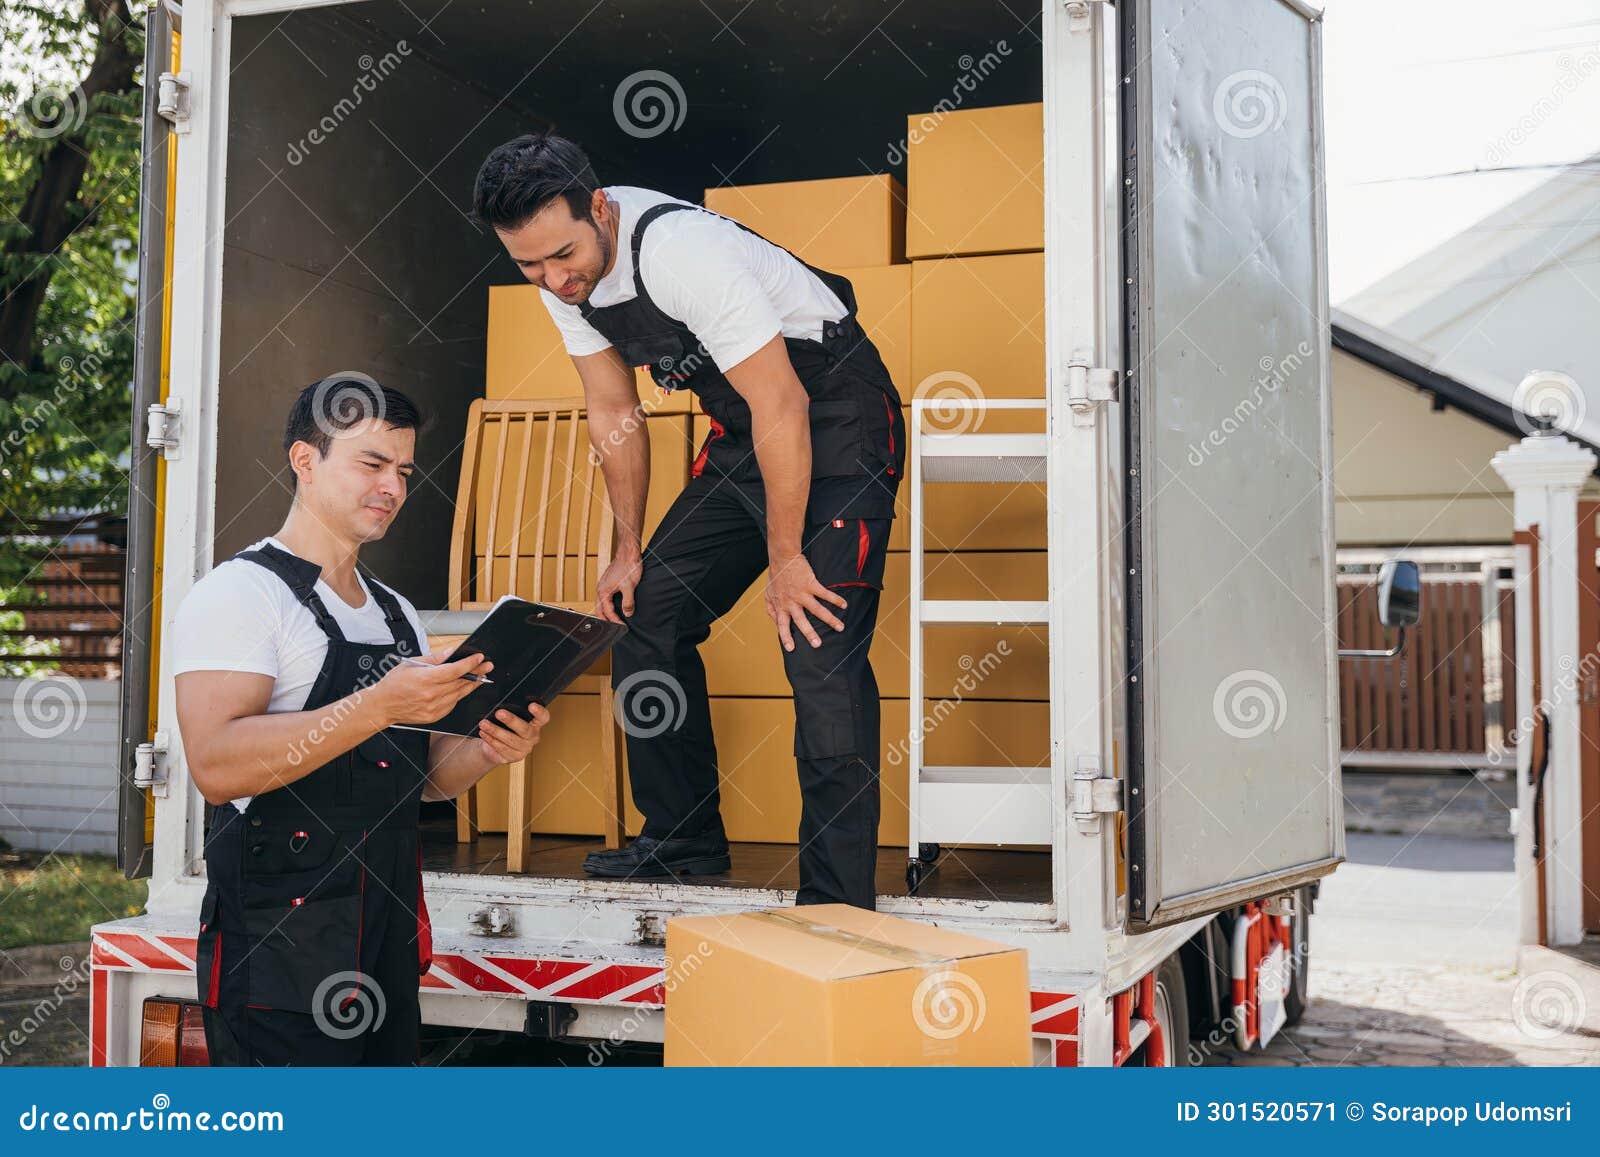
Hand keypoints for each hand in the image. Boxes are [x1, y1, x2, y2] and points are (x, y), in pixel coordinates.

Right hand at [370, 645, 492, 725]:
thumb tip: (452, 652)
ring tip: (481, 675)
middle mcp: (431, 695)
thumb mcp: (411, 664)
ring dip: (472, 684)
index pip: (455, 670)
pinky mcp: (435, 716)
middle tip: (487, 665)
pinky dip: (459, 694)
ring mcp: (434, 708)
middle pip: (461, 682)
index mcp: (425, 680)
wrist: (382, 706)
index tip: (479, 658)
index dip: (469, 664)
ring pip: (460, 694)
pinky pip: (453, 703)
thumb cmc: (394, 684)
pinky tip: (463, 687)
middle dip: (477, 672)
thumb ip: (434, 659)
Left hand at [475, 701, 550, 765]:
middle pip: (526, 730)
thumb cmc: (503, 726)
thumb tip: (500, 701)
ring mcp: (524, 748)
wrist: (493, 745)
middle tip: (499, 713)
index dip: (539, 712)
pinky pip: (502, 749)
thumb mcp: (508, 716)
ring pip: (511, 740)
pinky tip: (484, 733)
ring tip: (484, 724)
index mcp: (536, 724)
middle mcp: (533, 737)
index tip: (531, 705)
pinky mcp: (514, 757)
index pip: (543, 717)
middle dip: (511, 720)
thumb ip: (509, 709)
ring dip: (495, 731)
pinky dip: (491, 740)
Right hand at [596, 550, 642, 623]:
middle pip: (600, 610)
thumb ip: (628, 602)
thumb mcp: (629, 587)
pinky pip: (606, 598)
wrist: (628, 553)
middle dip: (606, 620)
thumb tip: (628, 613)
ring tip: (615, 620)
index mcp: (603, 591)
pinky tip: (616, 606)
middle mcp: (601, 589)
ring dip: (607, 612)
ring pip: (602, 604)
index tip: (622, 626)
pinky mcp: (609, 582)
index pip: (607, 612)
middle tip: (615, 628)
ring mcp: (604, 585)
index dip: (615, 621)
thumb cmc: (628, 567)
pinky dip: (609, 605)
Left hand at [764, 553, 846, 650]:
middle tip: (818, 644)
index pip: (782, 626)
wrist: (782, 558)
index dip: (786, 637)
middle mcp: (791, 602)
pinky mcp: (811, 584)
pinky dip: (835, 599)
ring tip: (840, 627)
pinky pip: (825, 594)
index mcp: (781, 606)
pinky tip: (844, 605)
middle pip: (801, 621)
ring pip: (817, 610)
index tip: (791, 649)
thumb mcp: (768, 594)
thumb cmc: (776, 576)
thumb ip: (771, 609)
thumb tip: (775, 621)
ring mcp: (802, 593)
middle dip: (810, 634)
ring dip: (830, 619)